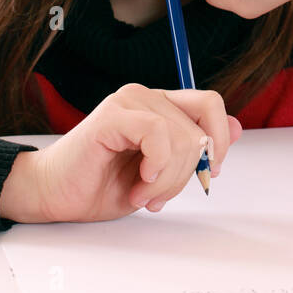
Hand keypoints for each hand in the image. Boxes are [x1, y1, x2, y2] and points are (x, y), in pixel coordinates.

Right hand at [27, 84, 242, 223]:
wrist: (54, 194)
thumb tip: (238, 127)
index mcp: (160, 106)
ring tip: (142, 194)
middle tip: (158, 196)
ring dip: (168, 179)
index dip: (220, 140)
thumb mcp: (162, 174)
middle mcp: (146, 96)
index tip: (209, 173)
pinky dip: (157, 166)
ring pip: (182, 136)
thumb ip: (194, 149)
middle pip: (200, 129)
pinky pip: (158, 134)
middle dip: (187, 173)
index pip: (210, 105)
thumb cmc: (100, 184)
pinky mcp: (113, 114)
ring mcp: (129, 101)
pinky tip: (139, 181)